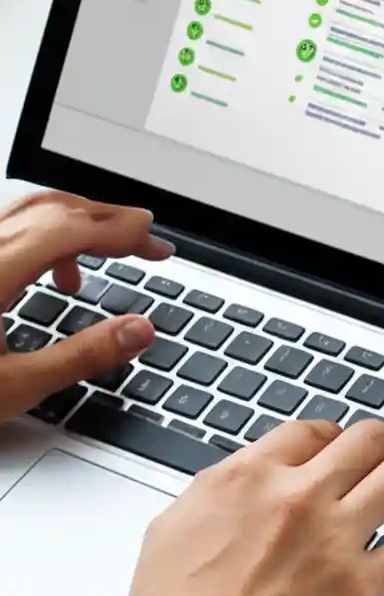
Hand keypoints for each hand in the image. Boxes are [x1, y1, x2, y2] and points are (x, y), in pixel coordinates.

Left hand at [0, 190, 172, 419]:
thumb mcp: (12, 387)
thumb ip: (82, 355)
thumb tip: (138, 331)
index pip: (70, 228)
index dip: (122, 231)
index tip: (157, 245)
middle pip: (51, 207)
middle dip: (107, 219)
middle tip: (146, 242)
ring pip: (27, 210)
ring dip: (76, 223)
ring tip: (107, 255)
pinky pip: (6, 228)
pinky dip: (44, 237)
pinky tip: (53, 275)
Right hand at [122, 419, 383, 595]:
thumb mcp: (173, 527)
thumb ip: (223, 492)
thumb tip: (250, 478)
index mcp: (246, 480)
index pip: (315, 430)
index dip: (333, 441)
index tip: (338, 454)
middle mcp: (295, 501)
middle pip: (370, 439)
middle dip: (379, 449)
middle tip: (379, 464)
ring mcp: (333, 542)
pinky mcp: (362, 589)